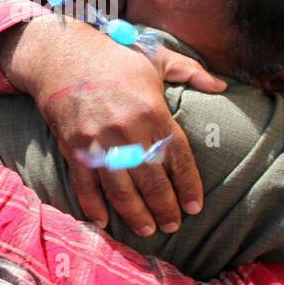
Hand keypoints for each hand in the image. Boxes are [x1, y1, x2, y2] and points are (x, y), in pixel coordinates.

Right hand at [3, 16, 225, 236]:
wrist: (61, 54)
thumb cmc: (113, 57)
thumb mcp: (156, 56)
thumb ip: (190, 72)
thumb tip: (222, 85)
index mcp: (152, 110)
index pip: (177, 157)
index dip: (188, 185)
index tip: (194, 207)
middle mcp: (127, 130)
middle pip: (152, 179)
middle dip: (164, 207)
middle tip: (172, 226)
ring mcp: (98, 141)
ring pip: (121, 188)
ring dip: (135, 213)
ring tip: (147, 230)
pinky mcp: (74, 147)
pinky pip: (86, 184)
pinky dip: (94, 205)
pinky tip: (104, 222)